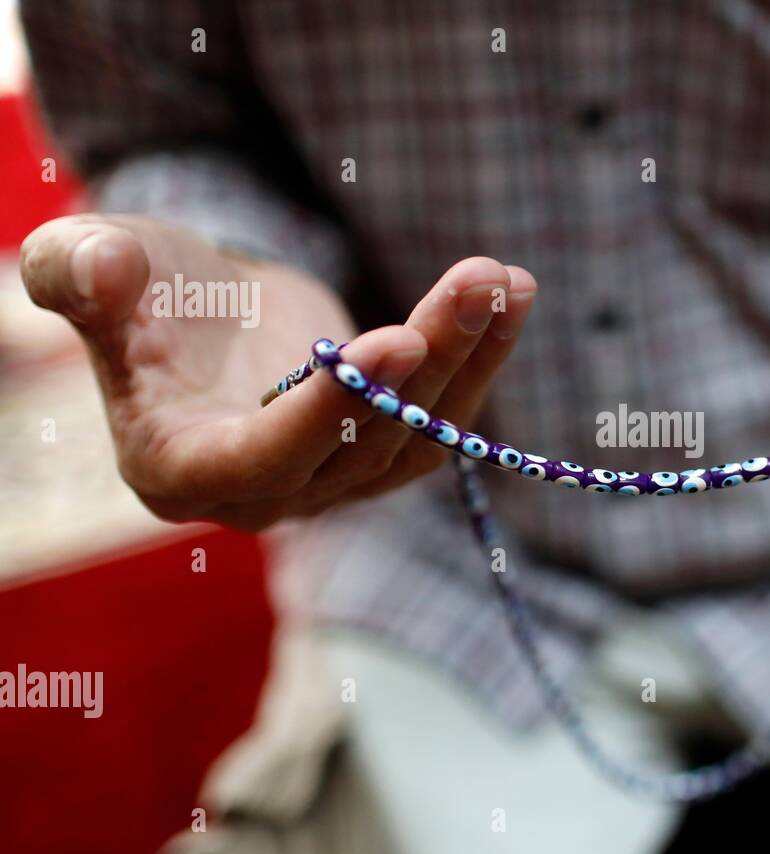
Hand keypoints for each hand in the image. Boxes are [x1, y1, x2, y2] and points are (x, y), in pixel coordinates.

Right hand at [20, 214, 535, 528]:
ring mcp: (331, 484)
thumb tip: (99, 266)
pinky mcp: (380, 459)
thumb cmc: (137, 290)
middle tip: (478, 282)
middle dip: (427, 361)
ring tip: (506, 280)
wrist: (200, 311)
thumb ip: (80, 272)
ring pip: (418, 434)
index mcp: (180, 467)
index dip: (332, 410)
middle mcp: (264, 495)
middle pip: (363, 445)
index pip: (264, 458)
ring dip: (470, 356)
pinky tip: (512, 297)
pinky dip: (481, 361)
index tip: (395, 341)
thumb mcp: (89, 267)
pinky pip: (443, 421)